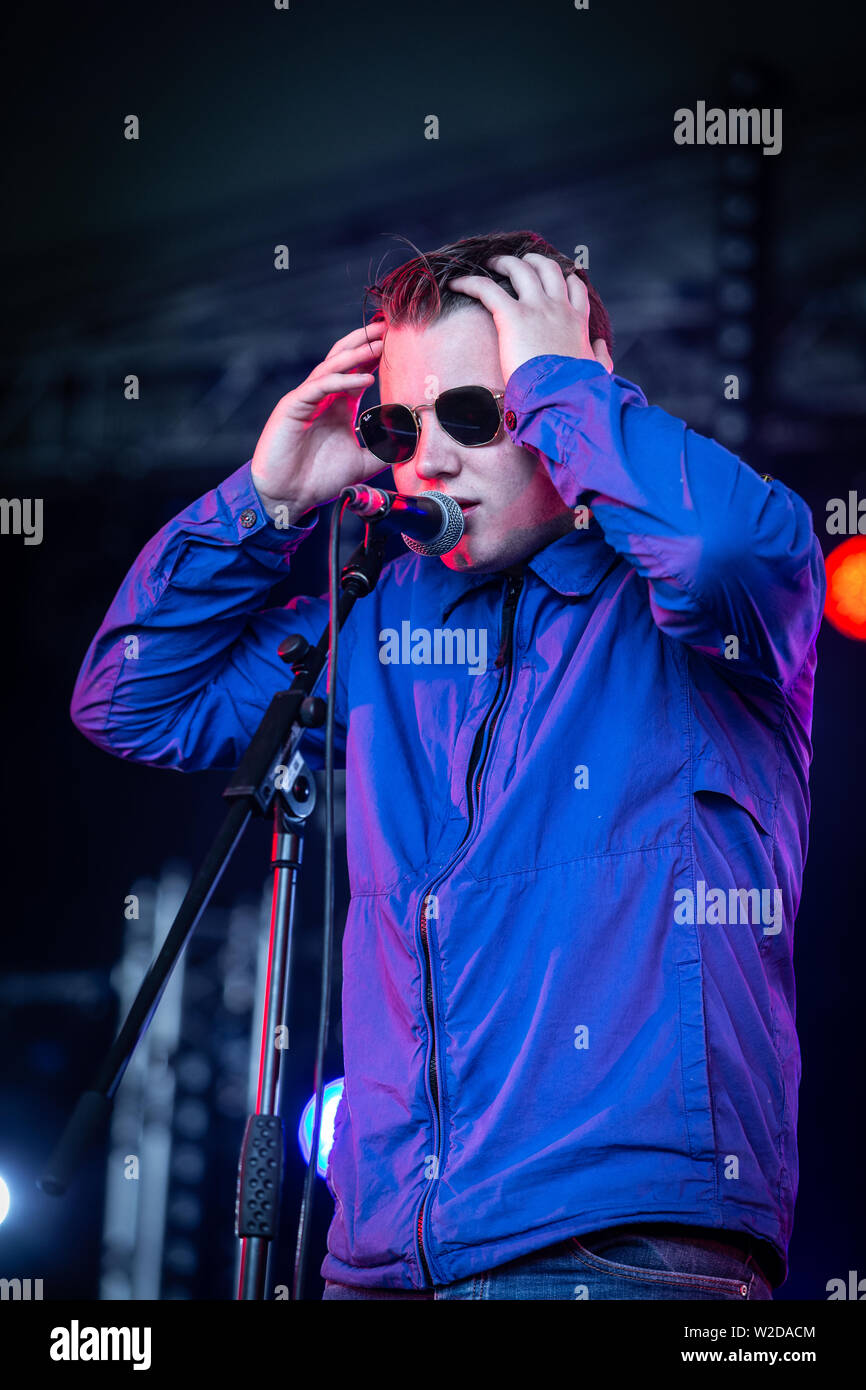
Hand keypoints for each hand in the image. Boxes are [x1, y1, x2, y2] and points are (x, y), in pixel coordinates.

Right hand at [250, 320, 387, 521]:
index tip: (400, 342)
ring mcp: (307, 398)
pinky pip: (320, 386)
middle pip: (344, 358)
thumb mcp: (363, 463)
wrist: (288, 496)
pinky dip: (343, 380)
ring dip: (357, 354)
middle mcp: (323, 396)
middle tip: (390, 326)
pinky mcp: (293, 406)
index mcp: (339, 404)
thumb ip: (385, 450)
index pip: (359, 370)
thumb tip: (413, 443)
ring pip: (332, 366)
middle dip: (366, 341)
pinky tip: (364, 378)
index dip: (377, 355)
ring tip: (380, 343)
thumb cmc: (319, 479)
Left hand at [446, 253, 612, 383]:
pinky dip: (470, 282)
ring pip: (520, 269)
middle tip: (520, 261)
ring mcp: (536, 308)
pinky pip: (487, 288)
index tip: (555, 276)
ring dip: (504, 262)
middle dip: (534, 260)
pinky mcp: (513, 316)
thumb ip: (601, 356)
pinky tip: (456, 282)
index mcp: (578, 322)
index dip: (564, 278)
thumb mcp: (598, 370)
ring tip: (491, 262)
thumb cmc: (579, 389)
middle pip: (548, 269)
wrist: (563, 396)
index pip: (574, 288)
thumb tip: (601, 345)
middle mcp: (558, 308)